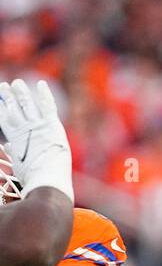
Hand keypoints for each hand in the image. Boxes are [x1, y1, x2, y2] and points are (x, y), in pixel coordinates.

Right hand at [0, 79, 72, 200]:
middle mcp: (23, 128)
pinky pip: (47, 105)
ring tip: (17, 83)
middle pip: (12, 106)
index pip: (2, 117)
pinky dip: (44, 94)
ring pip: (27, 102)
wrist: (47, 181)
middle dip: (7, 95)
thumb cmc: (32, 178)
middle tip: (4, 86)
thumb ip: (15, 152)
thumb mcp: (18, 164)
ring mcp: (38, 125)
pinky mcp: (52, 126)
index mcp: (13, 137)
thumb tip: (10, 146)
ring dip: (21, 91)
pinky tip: (41, 83)